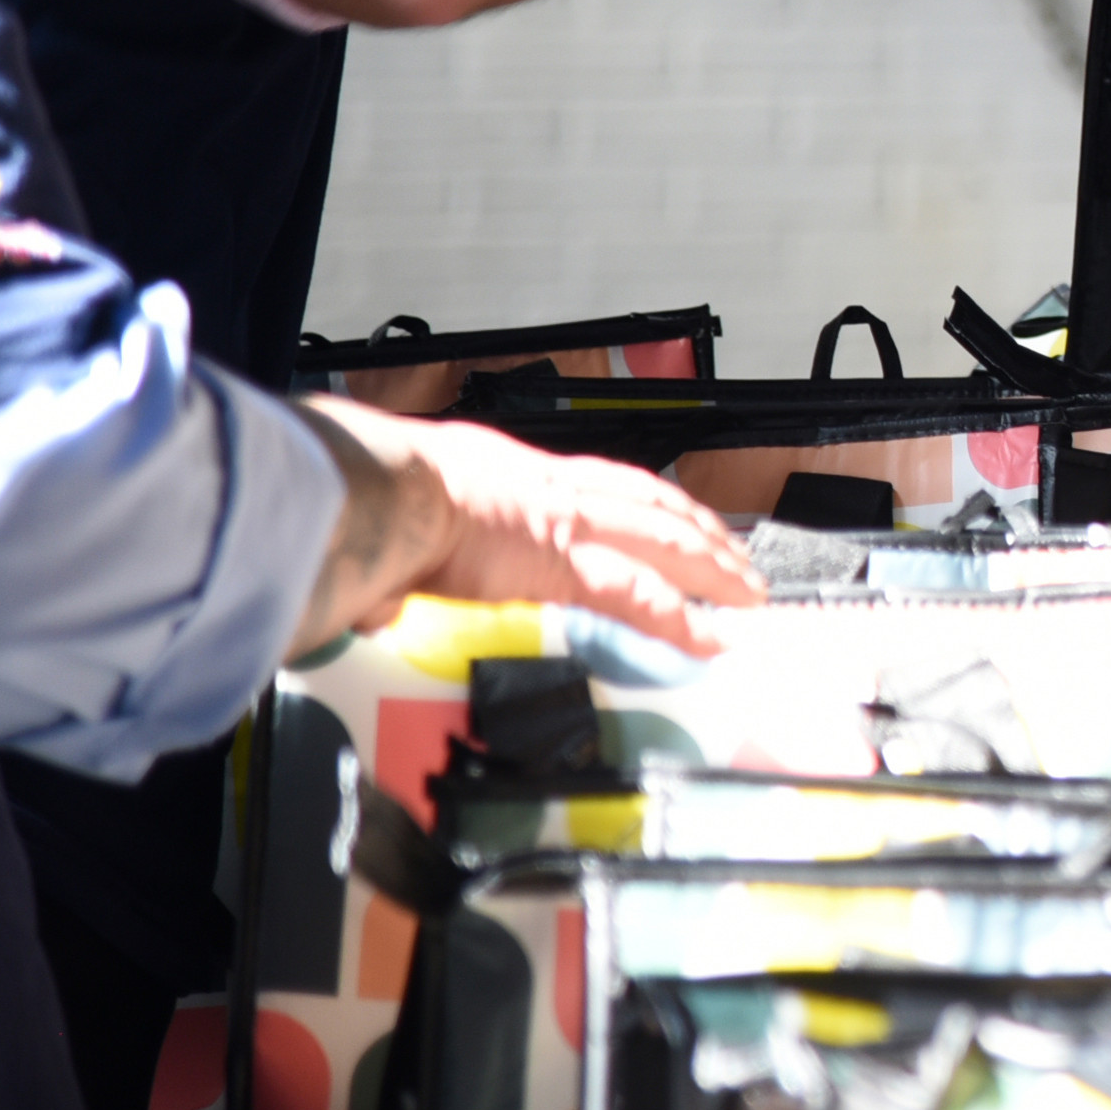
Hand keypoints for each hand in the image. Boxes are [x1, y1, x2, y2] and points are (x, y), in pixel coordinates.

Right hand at [292, 398, 764, 659]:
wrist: (372, 488)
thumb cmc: (365, 494)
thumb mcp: (389, 519)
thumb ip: (394, 570)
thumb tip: (375, 607)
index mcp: (514, 472)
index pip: (601, 485)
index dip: (645, 504)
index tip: (674, 520)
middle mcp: (551, 486)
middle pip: (650, 505)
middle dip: (701, 531)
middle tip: (738, 557)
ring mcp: (564, 522)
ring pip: (663, 540)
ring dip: (711, 565)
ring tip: (745, 590)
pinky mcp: (562, 563)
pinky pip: (638, 595)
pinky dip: (679, 617)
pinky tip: (709, 637)